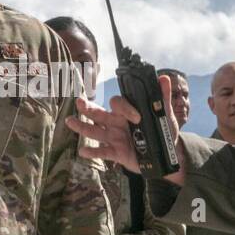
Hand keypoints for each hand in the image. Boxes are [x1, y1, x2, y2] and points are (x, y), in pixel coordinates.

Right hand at [66, 75, 185, 182]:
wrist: (165, 156)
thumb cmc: (162, 132)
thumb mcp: (164, 115)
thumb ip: (162, 98)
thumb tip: (164, 78)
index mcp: (126, 113)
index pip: (118, 104)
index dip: (125, 108)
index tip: (136, 117)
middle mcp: (116, 123)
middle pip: (99, 113)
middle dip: (89, 108)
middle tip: (79, 101)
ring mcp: (114, 138)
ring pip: (95, 131)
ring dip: (82, 126)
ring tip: (70, 121)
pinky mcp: (116, 153)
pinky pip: (102, 152)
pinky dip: (93, 152)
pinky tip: (83, 151)